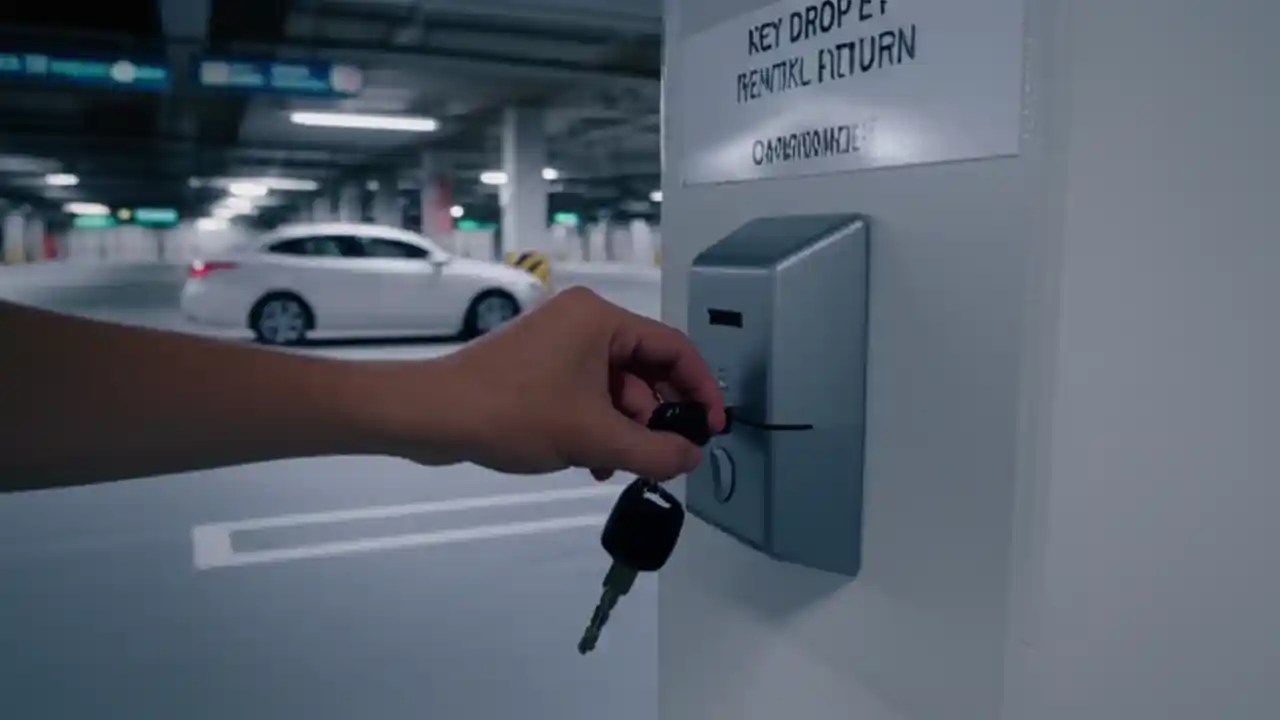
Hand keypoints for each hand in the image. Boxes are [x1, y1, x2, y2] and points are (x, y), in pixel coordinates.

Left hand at [375, 286, 724, 480]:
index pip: (673, 347)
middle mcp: (583, 320)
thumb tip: (691, 458)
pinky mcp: (538, 365)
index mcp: (601, 318)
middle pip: (645, 370)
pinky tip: (591, 460)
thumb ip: (654, 451)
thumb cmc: (513, 414)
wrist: (433, 416)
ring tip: (613, 465)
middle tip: (659, 457)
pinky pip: (586, 393)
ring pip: (615, 388)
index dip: (700, 390)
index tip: (711, 429)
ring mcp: (558, 342)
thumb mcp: (593, 438)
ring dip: (623, 429)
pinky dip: (596, 425)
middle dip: (653, 418)